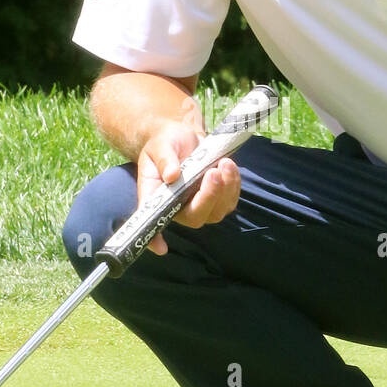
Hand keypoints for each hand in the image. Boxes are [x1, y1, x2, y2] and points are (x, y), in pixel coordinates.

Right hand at [138, 119, 240, 256]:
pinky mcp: (217, 199)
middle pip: (196, 217)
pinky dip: (233, 184)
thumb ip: (164, 159)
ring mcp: (199, 206)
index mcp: (156, 198)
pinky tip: (228, 166)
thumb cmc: (165, 144)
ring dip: (225, 189)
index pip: (152, 223)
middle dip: (209, 197)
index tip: (162, 249)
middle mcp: (177, 208)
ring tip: (223, 163)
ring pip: (217, 211)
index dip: (155, 240)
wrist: (181, 137)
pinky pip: (230, 201)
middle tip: (213, 172)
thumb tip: (172, 175)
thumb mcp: (160, 145)